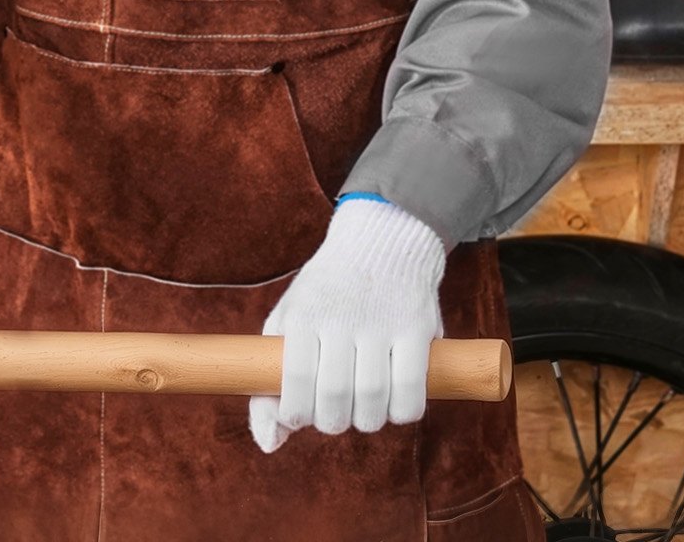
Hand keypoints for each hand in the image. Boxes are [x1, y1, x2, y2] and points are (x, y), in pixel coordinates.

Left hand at [249, 194, 445, 452]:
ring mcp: (381, 323)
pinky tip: (393, 402)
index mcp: (303, 314)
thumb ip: (270, 381)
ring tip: (362, 407)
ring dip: (366, 420)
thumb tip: (267, 444)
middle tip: (333, 412)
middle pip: (334, 399)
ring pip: (373, 403)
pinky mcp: (416, 328)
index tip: (298, 415)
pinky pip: (411, 394)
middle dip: (331, 421)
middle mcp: (341, 318)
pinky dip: (401, 412)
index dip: (295, 414)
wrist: (380, 240)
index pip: (294, 382)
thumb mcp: (288, 320)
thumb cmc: (325, 294)